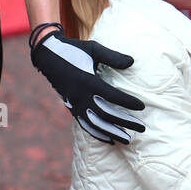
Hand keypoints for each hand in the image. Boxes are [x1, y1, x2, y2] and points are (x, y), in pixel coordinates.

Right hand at [31, 29, 145, 144]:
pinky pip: (84, 124)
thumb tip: (132, 62)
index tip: (142, 107)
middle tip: (142, 128)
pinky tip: (109, 140)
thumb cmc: (74, 50)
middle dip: (125, 122)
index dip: (128, 103)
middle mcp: (81, 96)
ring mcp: (75, 103)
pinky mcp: (71, 107)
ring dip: (113, 132)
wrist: (48, 55)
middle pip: (106, 114)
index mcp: (88, 81)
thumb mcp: (94, 49)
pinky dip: (97, 133)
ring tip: (128, 139)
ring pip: (96, 123)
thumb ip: (112, 57)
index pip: (113, 96)